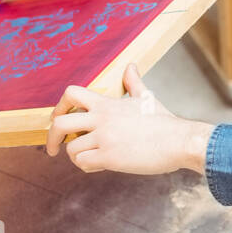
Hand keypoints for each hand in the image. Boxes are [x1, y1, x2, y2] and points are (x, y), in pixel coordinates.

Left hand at [46, 63, 214, 174]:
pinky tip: (99, 165)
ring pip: (71, 149)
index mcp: (107, 104)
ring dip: (76, 156)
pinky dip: (86, 166)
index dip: (58, 106)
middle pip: (60, 123)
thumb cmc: (164, 122)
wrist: (180, 141)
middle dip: (52, 137)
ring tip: (89, 157)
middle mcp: (102, 119)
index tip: (57, 118)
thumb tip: (131, 66)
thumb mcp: (146, 98)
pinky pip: (83, 163)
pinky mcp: (110, 157)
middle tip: (54, 147)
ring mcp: (105, 138)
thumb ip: (134, 82)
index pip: (71, 94)